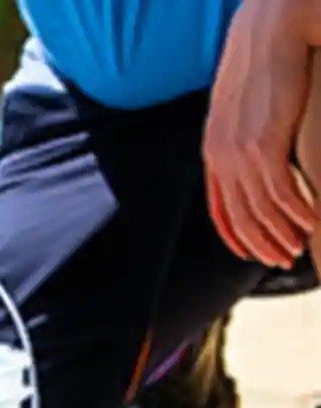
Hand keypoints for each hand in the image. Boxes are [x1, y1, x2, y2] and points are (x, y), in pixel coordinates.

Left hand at [205, 0, 316, 267]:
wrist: (269, 33)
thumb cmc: (261, 66)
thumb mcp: (240, 108)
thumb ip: (241, 137)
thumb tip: (253, 153)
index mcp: (213, 151)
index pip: (218, 207)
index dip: (234, 235)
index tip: (251, 252)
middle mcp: (220, 157)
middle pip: (239, 216)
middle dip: (262, 242)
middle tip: (284, 258)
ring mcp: (239, 153)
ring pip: (260, 210)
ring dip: (283, 232)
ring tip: (299, 246)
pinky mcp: (263, 144)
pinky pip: (281, 192)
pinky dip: (297, 212)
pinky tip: (311, 221)